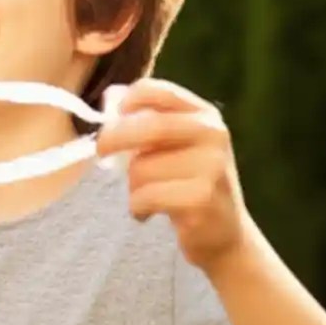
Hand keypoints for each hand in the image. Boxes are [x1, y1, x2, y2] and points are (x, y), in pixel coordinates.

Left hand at [96, 78, 251, 272]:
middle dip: (113, 138)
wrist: (224, 233)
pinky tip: (148, 213)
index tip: (112, 114)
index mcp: (204, 115)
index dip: (128, 99)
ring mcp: (211, 166)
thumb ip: (148, 125)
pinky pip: (147, 196)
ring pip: (141, 167)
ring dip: (132, 186)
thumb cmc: (188, 185)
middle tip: (100, 152)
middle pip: (148, 126)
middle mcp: (212, 134)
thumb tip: (109, 103)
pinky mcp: (202, 198)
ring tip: (146, 196)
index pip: (158, 91)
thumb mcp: (175, 148)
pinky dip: (138, 207)